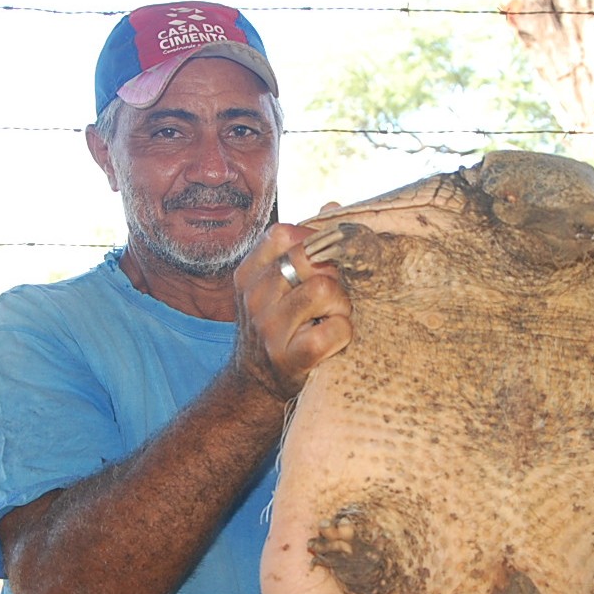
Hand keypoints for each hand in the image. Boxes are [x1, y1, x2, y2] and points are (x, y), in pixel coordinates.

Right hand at [231, 223, 352, 401]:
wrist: (255, 386)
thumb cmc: (276, 327)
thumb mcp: (276, 285)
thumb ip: (301, 247)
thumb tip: (332, 207)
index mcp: (249, 274)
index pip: (284, 234)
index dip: (313, 242)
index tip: (322, 263)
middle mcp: (255, 298)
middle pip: (310, 258)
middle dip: (331, 273)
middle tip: (331, 294)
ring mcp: (271, 329)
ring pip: (325, 289)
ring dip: (341, 304)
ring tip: (332, 317)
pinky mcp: (292, 357)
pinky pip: (336, 329)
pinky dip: (344, 333)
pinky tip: (333, 339)